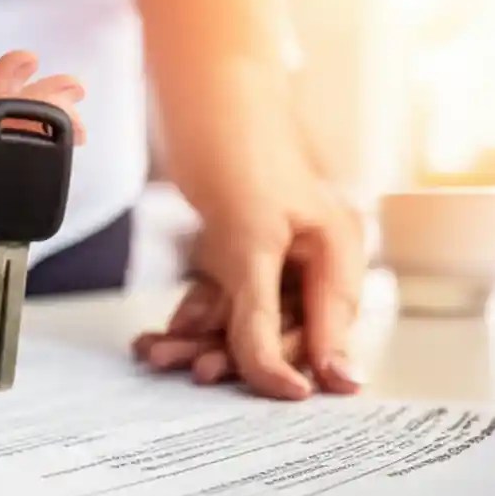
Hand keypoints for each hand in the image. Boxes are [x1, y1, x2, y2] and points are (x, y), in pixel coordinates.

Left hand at [133, 140, 365, 399]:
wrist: (201, 96)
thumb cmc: (242, 152)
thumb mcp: (251, 246)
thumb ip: (262, 317)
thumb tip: (281, 381)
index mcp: (337, 250)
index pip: (328, 325)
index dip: (307, 363)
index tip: (287, 399)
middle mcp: (310, 256)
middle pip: (283, 327)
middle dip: (235, 351)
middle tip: (194, 372)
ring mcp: (273, 254)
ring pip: (244, 317)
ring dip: (200, 338)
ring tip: (158, 353)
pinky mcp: (237, 250)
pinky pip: (219, 298)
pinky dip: (189, 313)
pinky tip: (157, 332)